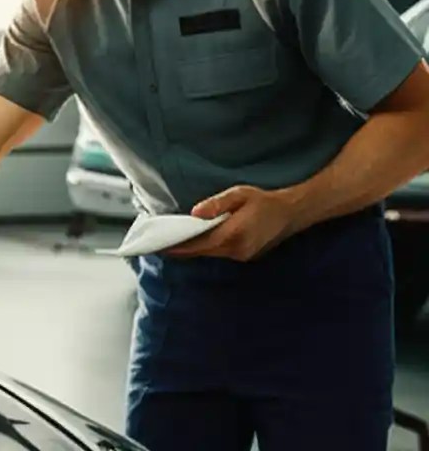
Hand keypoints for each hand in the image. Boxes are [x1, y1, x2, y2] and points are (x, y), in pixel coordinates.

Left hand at [165, 185, 300, 260]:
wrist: (290, 213)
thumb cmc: (263, 201)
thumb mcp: (239, 194)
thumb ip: (217, 204)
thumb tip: (194, 213)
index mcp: (233, 234)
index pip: (199, 244)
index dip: (178, 247)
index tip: (160, 246)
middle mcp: (236, 250)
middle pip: (202, 251)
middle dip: (181, 249)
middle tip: (160, 245)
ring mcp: (242, 255)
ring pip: (210, 254)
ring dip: (193, 250)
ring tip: (173, 243)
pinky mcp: (245, 256)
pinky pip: (219, 253)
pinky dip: (206, 249)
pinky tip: (196, 243)